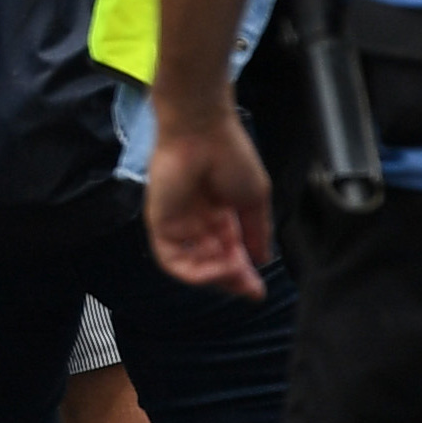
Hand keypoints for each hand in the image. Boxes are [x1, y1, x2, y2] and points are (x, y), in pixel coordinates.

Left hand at [145, 89, 276, 298]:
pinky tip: (217, 271)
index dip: (243, 272)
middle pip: (211, 262)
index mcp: (219, 214)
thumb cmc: (231, 157)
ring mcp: (177, 222)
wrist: (203, 133)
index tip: (258, 289)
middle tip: (250, 289)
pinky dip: (195, 272)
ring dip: (216, 277)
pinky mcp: (159, 222)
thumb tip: (262, 260)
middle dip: (232, 279)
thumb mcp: (254, 199)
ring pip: (192, 265)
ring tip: (236, 275)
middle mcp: (196, 221)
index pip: (229, 251)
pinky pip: (172, 259)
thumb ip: (256, 231)